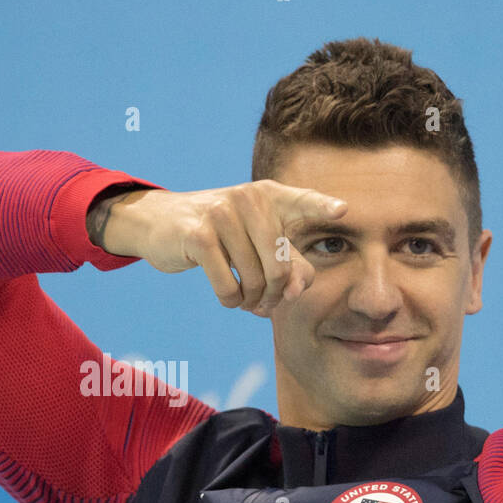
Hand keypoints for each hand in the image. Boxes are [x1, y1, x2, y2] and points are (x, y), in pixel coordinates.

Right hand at [92, 180, 346, 314]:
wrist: (159, 223)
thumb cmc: (218, 236)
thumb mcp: (253, 242)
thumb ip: (287, 263)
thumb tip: (296, 291)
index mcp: (268, 196)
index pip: (301, 201)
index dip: (321, 207)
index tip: (343, 211)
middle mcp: (248, 200)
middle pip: (280, 266)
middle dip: (274, 296)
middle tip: (264, 305)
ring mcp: (222, 215)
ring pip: (254, 280)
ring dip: (251, 302)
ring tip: (244, 300)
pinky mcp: (198, 235)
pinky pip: (228, 287)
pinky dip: (230, 301)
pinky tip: (227, 297)